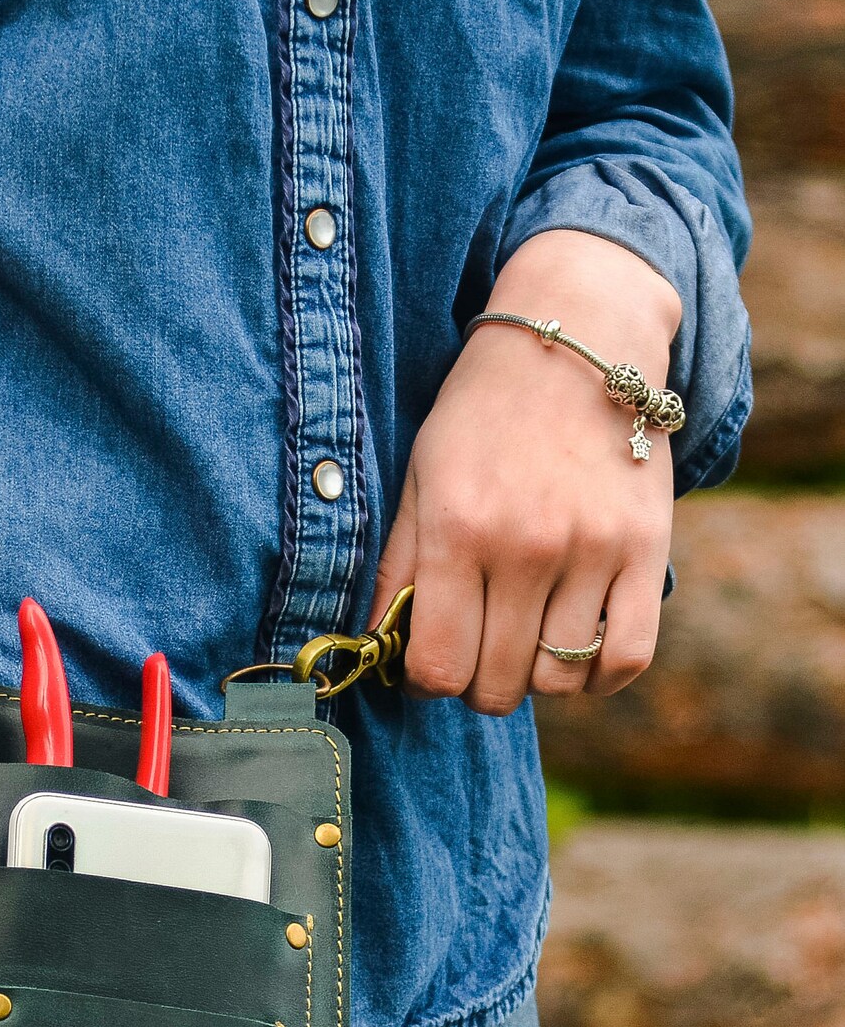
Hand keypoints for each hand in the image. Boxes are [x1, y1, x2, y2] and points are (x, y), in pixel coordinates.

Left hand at [370, 230, 678, 711]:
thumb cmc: (482, 413)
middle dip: (479, 682)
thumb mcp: (420, 476)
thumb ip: (398, 565)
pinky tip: (577, 653)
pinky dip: (599, 677)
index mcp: (460, 529)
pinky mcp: (647, 550)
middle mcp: (527, 547)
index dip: (429, 681)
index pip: (439, 664)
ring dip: (536, 678)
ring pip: (559, 679)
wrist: (578, 342)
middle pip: (499, 683)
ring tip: (525, 642)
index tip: (432, 662)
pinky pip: (628, 657)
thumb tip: (379, 646)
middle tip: (479, 649)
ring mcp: (593, 551)